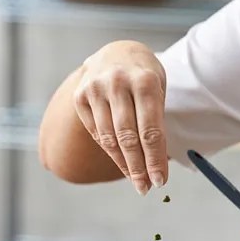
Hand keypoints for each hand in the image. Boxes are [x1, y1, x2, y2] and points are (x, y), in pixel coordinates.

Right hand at [74, 41, 167, 194]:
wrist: (117, 52)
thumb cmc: (145, 77)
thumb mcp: (159, 91)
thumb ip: (156, 122)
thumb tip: (157, 164)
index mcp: (145, 81)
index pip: (150, 130)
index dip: (155, 160)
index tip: (160, 181)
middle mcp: (117, 83)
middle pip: (128, 138)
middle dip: (138, 167)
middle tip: (146, 188)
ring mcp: (95, 89)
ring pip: (110, 138)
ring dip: (124, 164)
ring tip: (137, 180)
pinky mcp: (80, 96)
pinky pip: (96, 132)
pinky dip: (110, 151)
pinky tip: (122, 162)